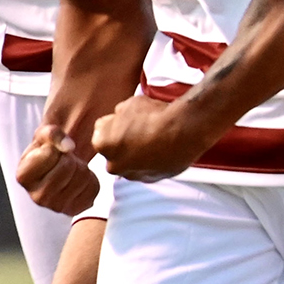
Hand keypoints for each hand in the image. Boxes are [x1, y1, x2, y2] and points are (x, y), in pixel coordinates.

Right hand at [16, 124, 99, 214]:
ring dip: (81, 167)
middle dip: (69, 158)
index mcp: (23, 176)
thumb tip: (68, 147)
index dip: (55, 147)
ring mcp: (56, 207)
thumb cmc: (48, 149)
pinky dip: (91, 180)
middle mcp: (36, 197)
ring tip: (70, 170)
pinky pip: (94, 188)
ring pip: (82, 177)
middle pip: (67, 167)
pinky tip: (78, 180)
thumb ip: (53, 134)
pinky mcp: (75, 210)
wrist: (58, 167)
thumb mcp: (45, 134)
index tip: (52, 152)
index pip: (50, 153)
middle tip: (64, 161)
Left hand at [92, 95, 208, 181]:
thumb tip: (120, 117)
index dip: (115, 123)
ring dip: (137, 154)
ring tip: (154, 140)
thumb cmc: (155, 115)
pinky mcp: (151, 180)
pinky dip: (151, 162)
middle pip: (114, 151)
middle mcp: (113, 164)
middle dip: (123, 143)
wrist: (182, 130)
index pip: (101, 131)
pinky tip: (162, 149)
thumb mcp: (129, 104)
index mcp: (102, 143)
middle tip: (141, 131)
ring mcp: (133, 175)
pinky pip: (146, 170)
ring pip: (130, 162)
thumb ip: (118, 114)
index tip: (128, 120)